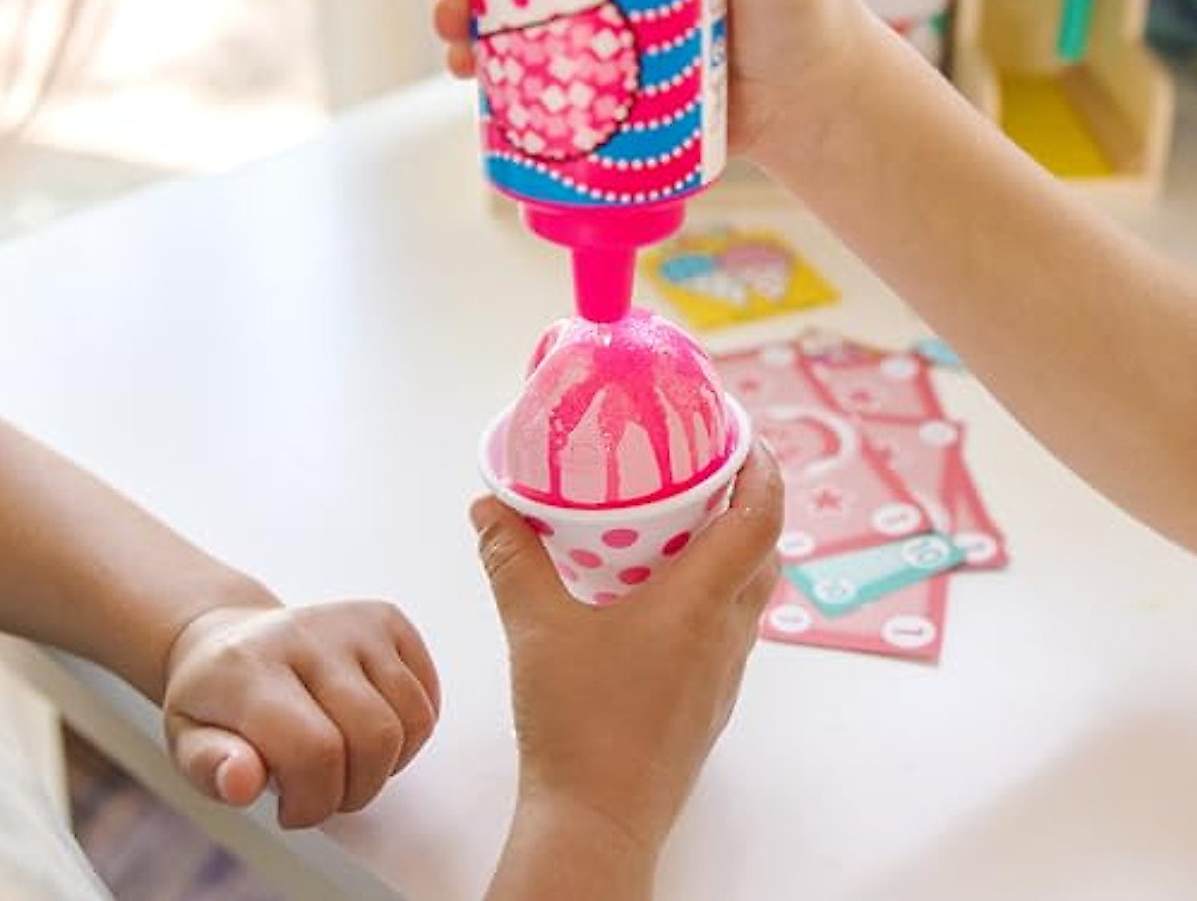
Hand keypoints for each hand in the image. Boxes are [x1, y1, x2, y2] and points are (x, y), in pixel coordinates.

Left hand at [162, 601, 440, 827]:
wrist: (230, 637)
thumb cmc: (214, 702)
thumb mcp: (188, 743)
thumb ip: (211, 767)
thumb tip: (242, 782)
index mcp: (248, 667)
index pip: (314, 750)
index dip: (314, 802)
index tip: (292, 810)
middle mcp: (307, 632)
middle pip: (374, 737)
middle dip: (355, 790)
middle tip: (324, 793)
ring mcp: (353, 622)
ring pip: (411, 719)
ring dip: (386, 766)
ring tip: (348, 765)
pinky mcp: (386, 619)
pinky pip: (426, 696)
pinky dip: (409, 734)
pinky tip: (370, 733)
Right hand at [473, 442, 781, 880]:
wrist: (597, 822)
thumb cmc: (577, 723)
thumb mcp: (535, 628)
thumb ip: (511, 559)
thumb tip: (489, 507)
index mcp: (700, 603)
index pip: (762, 517)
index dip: (764, 467)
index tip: (744, 434)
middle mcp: (726, 634)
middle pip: (766, 550)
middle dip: (749, 501)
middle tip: (708, 469)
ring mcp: (724, 672)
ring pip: (751, 593)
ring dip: (734, 548)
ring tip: (684, 523)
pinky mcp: (709, 701)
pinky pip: (728, 628)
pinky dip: (713, 592)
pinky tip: (661, 595)